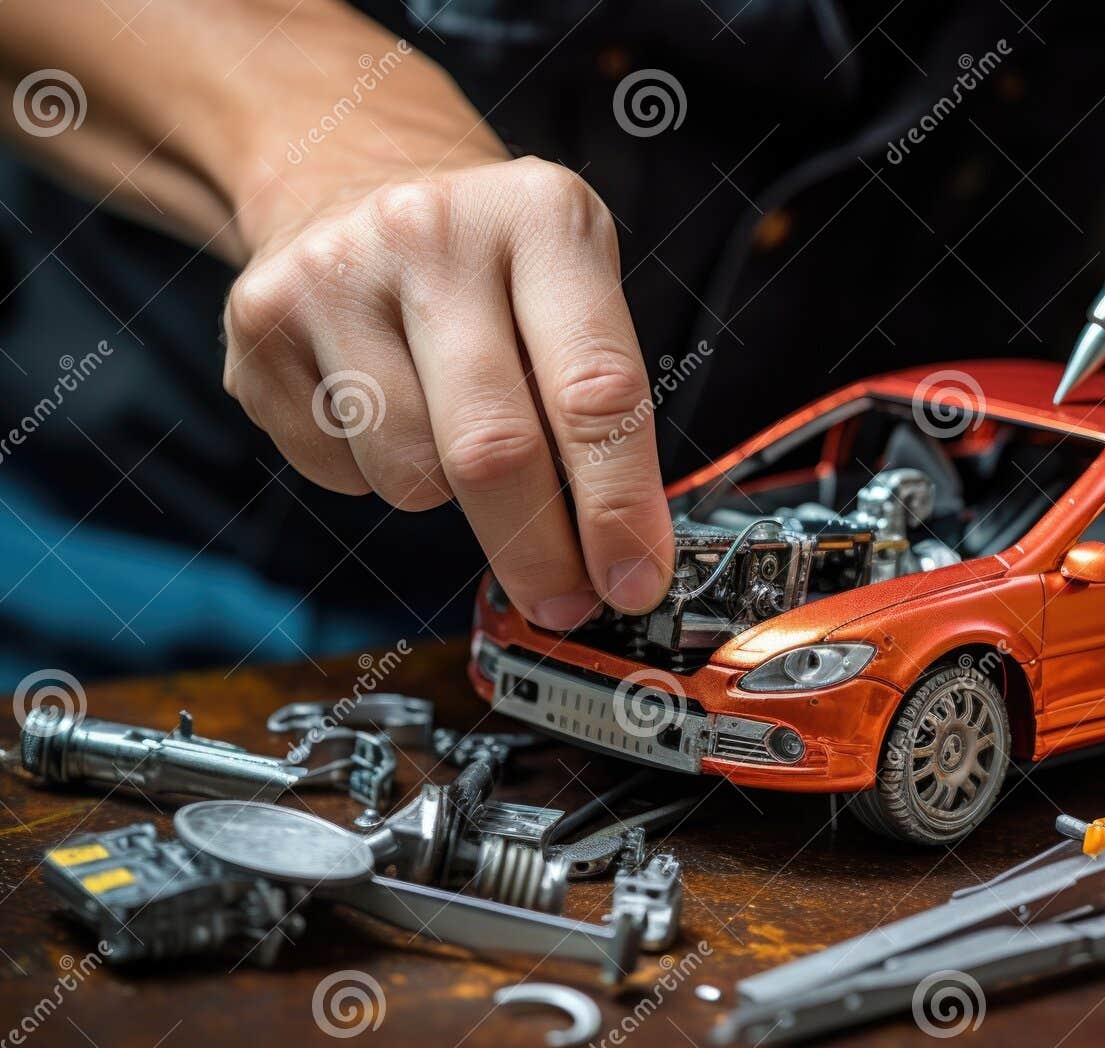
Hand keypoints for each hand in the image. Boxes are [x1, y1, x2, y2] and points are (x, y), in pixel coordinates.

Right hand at [224, 153, 672, 629]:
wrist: (351, 179)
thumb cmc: (489, 266)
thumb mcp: (571, 294)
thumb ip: (602, 409)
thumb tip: (622, 555)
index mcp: (541, 216)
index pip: (596, 390)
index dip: (618, 508)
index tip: (633, 583)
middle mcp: (434, 230)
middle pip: (493, 448)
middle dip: (538, 551)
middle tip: (562, 599)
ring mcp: (334, 271)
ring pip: (408, 474)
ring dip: (445, 497)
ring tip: (446, 428)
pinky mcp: (259, 320)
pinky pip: (338, 470)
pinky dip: (373, 475)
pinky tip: (379, 406)